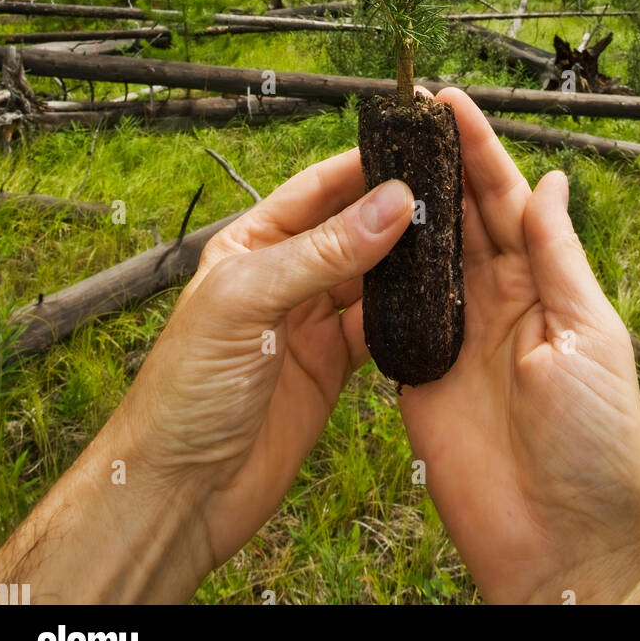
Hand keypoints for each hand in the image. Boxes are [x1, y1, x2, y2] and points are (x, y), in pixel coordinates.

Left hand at [117, 150, 414, 570]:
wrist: (182, 492)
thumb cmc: (189, 387)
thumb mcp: (249, 302)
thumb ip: (323, 253)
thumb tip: (393, 203)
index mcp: (251, 244)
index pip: (317, 190)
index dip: (365, 167)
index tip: (418, 148)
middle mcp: (283, 276)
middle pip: (352, 229)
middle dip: (398, 210)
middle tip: (454, 192)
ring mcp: (310, 322)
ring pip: (373, 277)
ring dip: (410, 262)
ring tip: (458, 239)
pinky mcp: (333, 366)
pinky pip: (380, 328)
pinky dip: (410, 316)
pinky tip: (439, 301)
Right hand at [396, 87, 639, 605]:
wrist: (558, 544)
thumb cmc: (596, 445)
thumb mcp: (591, 338)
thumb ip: (560, 260)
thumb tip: (553, 182)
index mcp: (545, 286)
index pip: (506, 200)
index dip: (479, 150)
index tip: (449, 102)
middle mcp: (497, 300)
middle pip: (459, 216)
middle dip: (433, 164)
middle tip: (400, 116)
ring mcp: (453, 334)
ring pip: (422, 254)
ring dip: (401, 208)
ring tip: (370, 157)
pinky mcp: (415, 373)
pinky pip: (389, 314)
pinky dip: (373, 274)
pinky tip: (354, 235)